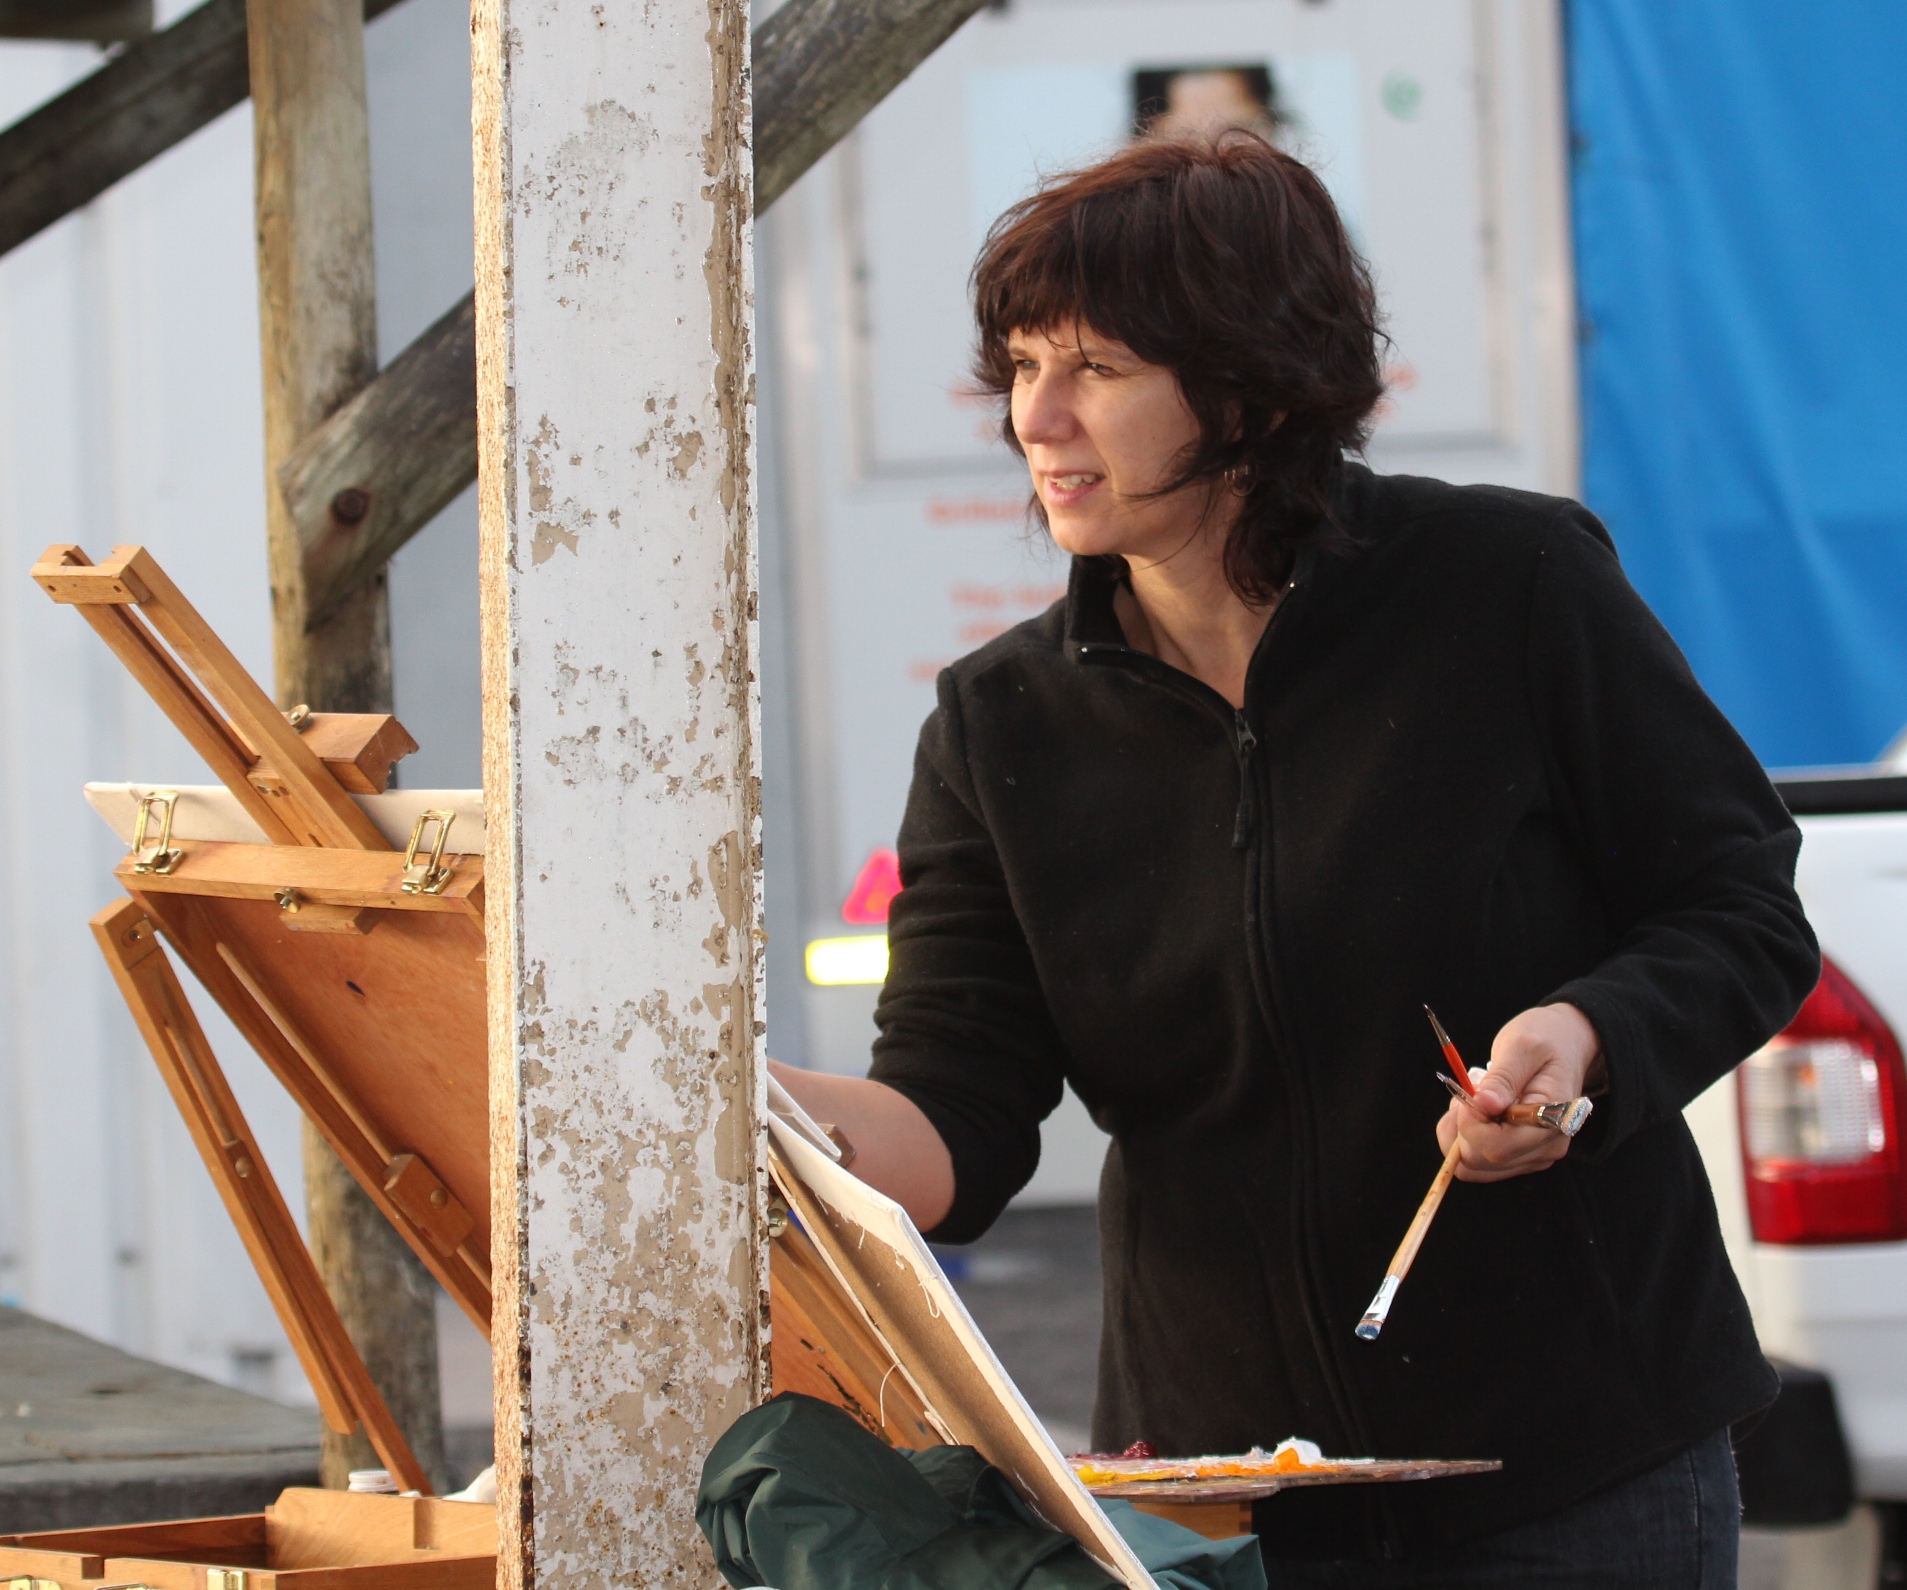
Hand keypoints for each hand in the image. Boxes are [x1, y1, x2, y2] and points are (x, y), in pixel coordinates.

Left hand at [1435, 1003, 1603, 1182]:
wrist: (1566, 1044)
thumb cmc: (1546, 1039)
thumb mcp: (1522, 1046)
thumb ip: (1503, 1077)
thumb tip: (1483, 1105)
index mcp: (1552, 1120)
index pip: (1497, 1147)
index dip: (1469, 1125)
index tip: (1467, 1094)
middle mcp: (1546, 1147)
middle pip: (1480, 1161)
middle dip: (1459, 1127)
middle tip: (1468, 1092)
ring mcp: (1534, 1155)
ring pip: (1474, 1166)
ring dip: (1459, 1134)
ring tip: (1475, 1099)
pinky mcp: (1522, 1155)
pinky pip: (1479, 1162)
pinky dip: (1466, 1139)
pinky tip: (1476, 1112)